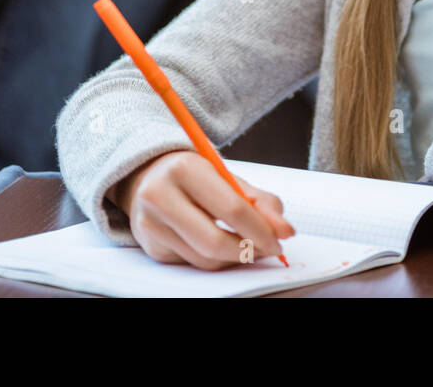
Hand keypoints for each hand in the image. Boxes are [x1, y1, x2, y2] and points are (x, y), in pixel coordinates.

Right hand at [113, 150, 295, 269]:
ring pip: (204, 259)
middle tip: (267, 249)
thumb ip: (260, 201)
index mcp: (185, 169)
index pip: (232, 209)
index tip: (279, 239)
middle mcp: (160, 196)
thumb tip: (285, 231)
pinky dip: (214, 259)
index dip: (261, 230)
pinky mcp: (151, 247)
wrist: (148, 177)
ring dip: (234, 257)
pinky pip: (192, 263)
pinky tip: (220, 244)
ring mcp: (151, 225)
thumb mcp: (227, 177)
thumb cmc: (195, 177)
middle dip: (248, 251)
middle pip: (214, 242)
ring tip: (246, 245)